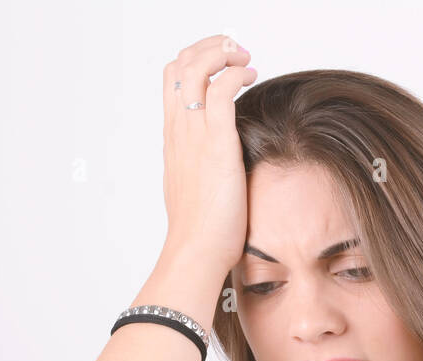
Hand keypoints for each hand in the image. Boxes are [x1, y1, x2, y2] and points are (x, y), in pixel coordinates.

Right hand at [161, 34, 256, 273]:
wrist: (196, 251)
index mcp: (173, 139)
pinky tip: (250, 77)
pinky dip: (236, 72)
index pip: (172, 82)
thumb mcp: (195, 191)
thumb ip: (201, 170)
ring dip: (223, 52)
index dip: (194, 61)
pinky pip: (221, 89)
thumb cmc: (200, 232)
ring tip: (244, 59)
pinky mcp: (217, 143)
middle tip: (234, 52)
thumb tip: (216, 169)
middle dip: (208, 47)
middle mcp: (179, 130)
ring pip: (196, 68)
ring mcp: (194, 135)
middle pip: (180, 65)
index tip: (220, 64)